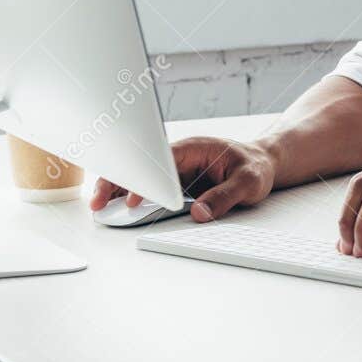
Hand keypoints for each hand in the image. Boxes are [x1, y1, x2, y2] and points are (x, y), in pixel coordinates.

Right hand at [90, 135, 276, 221]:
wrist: (263, 163)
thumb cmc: (255, 166)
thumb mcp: (248, 182)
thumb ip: (225, 196)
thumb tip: (200, 213)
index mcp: (193, 148)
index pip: (159, 159)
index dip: (143, 176)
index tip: (132, 197)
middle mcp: (179, 157)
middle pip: (141, 166)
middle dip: (118, 181)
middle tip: (98, 201)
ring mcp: (176, 170)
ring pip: (141, 178)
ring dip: (120, 191)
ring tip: (99, 207)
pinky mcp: (176, 183)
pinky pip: (151, 189)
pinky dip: (133, 198)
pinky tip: (118, 209)